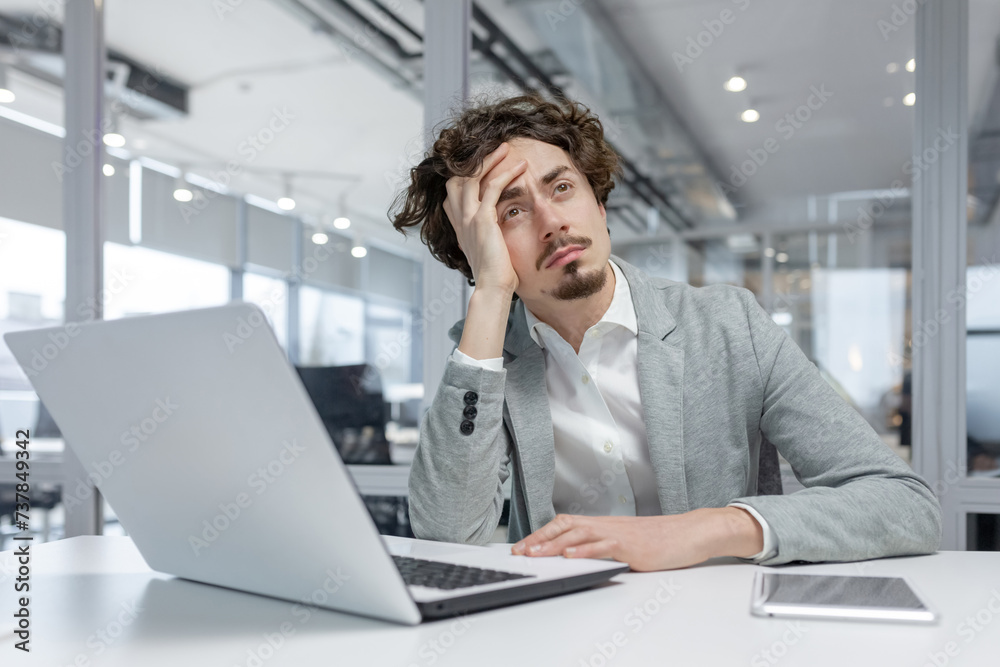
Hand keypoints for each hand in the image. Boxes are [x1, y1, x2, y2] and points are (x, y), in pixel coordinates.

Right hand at [443, 142, 526, 295]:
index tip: (480, 169)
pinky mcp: (483, 219)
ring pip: (472, 177)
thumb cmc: (496, 276)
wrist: (493, 289)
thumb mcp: (488, 252)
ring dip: (490, 159)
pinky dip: (506, 173)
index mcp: (461, 228)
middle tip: (494, 151)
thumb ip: (489, 239)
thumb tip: (500, 236)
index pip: (451, 196)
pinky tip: (520, 166)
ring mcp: (469, 218)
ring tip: (506, 148)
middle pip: (456, 179)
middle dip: (473, 162)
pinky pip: (492, 187)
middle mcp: (461, 220)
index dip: (463, 178)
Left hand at [510, 508, 763, 571]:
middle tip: (520, 552)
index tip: (523, 546)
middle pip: (566, 527)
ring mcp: (618, 534)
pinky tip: (572, 555)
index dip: (542, 534)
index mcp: (603, 524)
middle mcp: (607, 525)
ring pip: (579, 534)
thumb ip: (603, 546)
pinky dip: (586, 550)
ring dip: (554, 545)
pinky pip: (605, 546)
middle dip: (540, 539)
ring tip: (536, 554)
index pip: (565, 524)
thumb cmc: (660, 539)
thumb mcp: (625, 542)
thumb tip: (581, 555)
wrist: (690, 533)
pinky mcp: (632, 546)